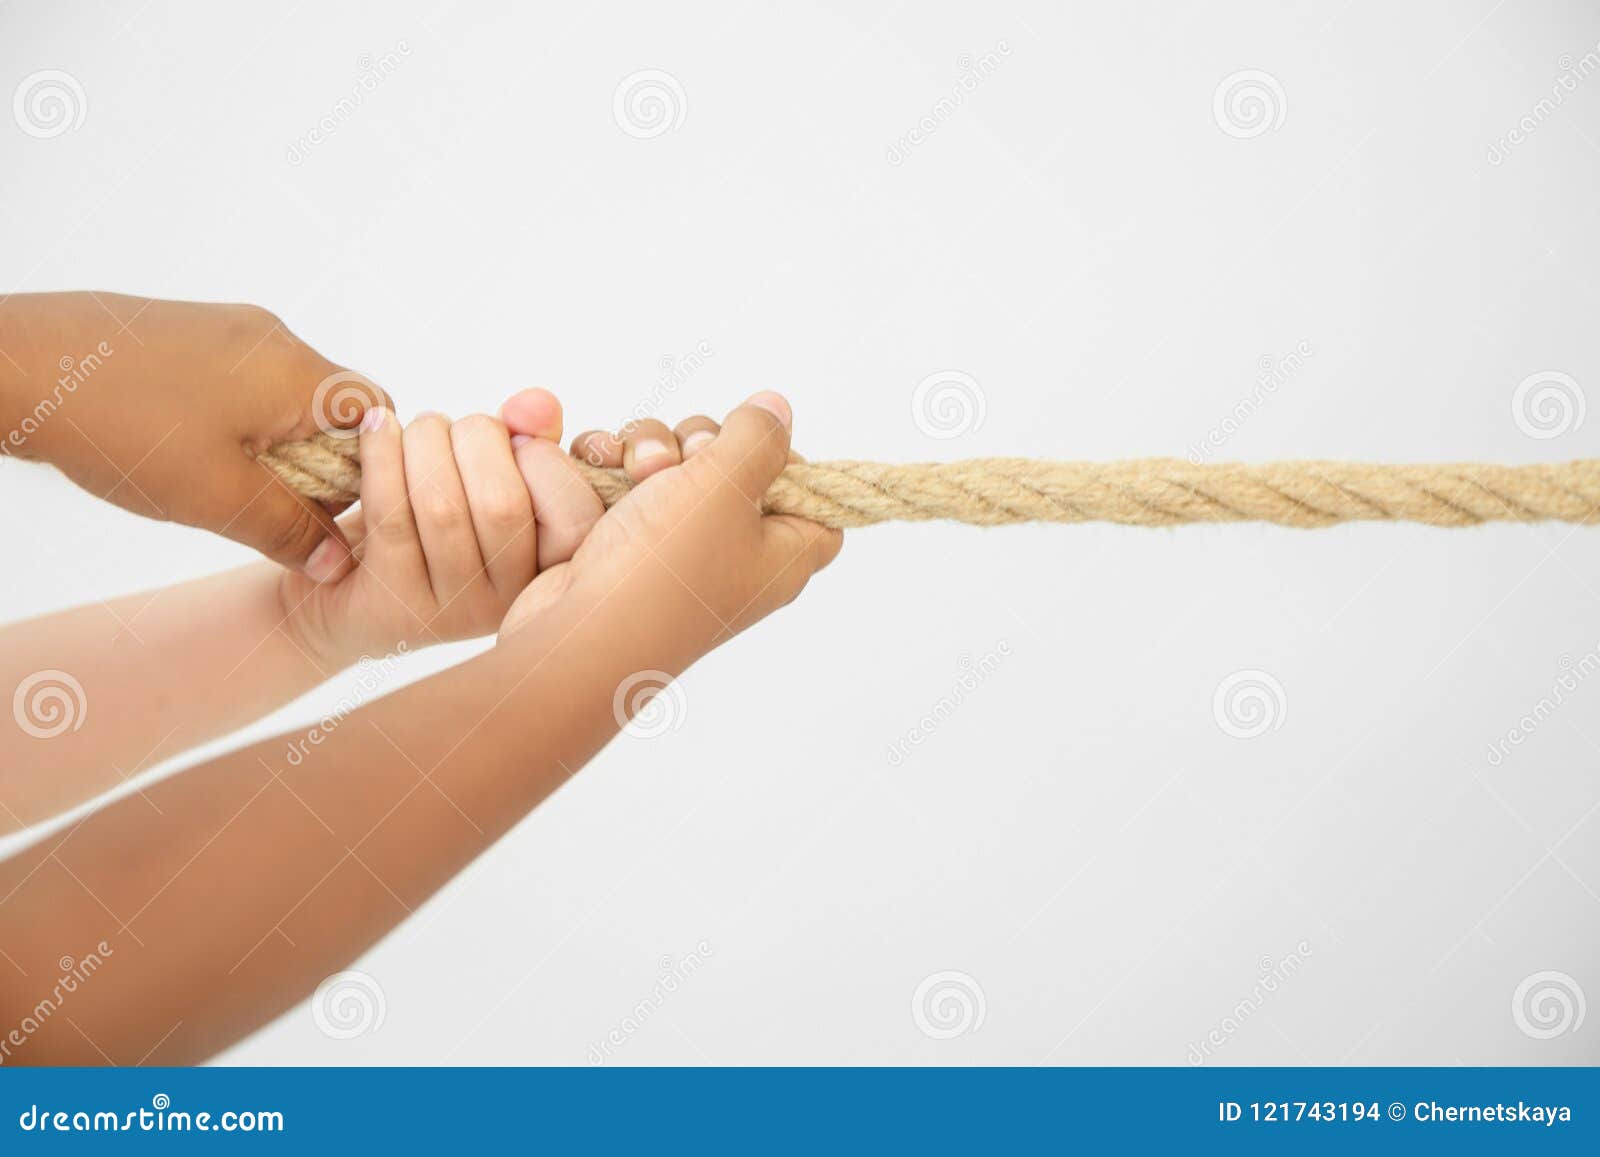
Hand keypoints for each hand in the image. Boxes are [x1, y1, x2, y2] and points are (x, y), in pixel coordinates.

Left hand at [0, 292, 387, 576]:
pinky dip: (236, 425)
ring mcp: (226, 329)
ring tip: (222, 487)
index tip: (332, 515)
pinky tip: (187, 455)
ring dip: (272, 450)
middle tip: (273, 513)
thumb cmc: (122, 426)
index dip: (373, 471)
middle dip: (316, 467)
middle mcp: (272, 338)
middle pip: (331, 408)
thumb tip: (338, 563)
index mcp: (296, 370)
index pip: (378, 414)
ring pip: (282, 398)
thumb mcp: (216, 498)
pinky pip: (240, 383)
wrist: (15, 364)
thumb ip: (288, 531)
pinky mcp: (187, 332)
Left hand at [279, 390, 604, 665]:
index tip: (515, 438)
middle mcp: (510, 603)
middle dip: (474, 438)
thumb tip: (532, 404)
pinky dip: (381, 455)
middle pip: (502, 504)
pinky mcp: (393, 609)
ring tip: (416, 429)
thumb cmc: (443, 512)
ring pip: (442, 507)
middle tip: (452, 426)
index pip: (578, 517)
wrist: (353, 579)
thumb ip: (534, 436)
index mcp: (553, 570)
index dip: (547, 460)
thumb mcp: (500, 471)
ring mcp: (452, 613)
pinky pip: (391, 517)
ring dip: (424, 442)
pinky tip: (378, 430)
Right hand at [497, 393, 842, 663]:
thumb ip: (758, 437)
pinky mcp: (629, 543)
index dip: (788, 460)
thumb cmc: (665, 571)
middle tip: (684, 467)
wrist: (580, 632)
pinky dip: (615, 466)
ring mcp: (679, 548)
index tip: (756, 444)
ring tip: (635, 475)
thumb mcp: (727, 485)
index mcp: (782, 552)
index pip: (813, 497)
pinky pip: (630, 479)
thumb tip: (777, 409)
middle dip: (700, 444)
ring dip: (650, 448)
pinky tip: (605, 470)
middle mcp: (735, 551)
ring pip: (676, 462)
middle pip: (736, 464)